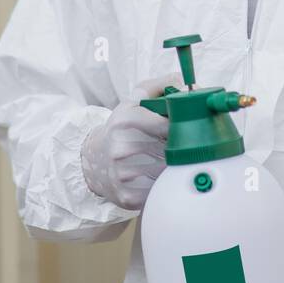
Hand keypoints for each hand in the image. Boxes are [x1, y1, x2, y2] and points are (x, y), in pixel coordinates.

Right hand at [81, 73, 181, 209]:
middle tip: (187, 146)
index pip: (167, 124)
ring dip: (176, 167)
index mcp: (125, 120)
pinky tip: (160, 176)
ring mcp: (123, 173)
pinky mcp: (128, 196)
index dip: (184, 127)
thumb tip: (188, 86)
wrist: (94, 159)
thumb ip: (161, 86)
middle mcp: (121, 147)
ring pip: (168, 172)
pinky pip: (160, 190)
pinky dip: (165, 184)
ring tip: (172, 160)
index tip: (189, 129)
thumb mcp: (135, 99)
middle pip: (171, 150)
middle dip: (183, 148)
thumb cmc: (122, 127)